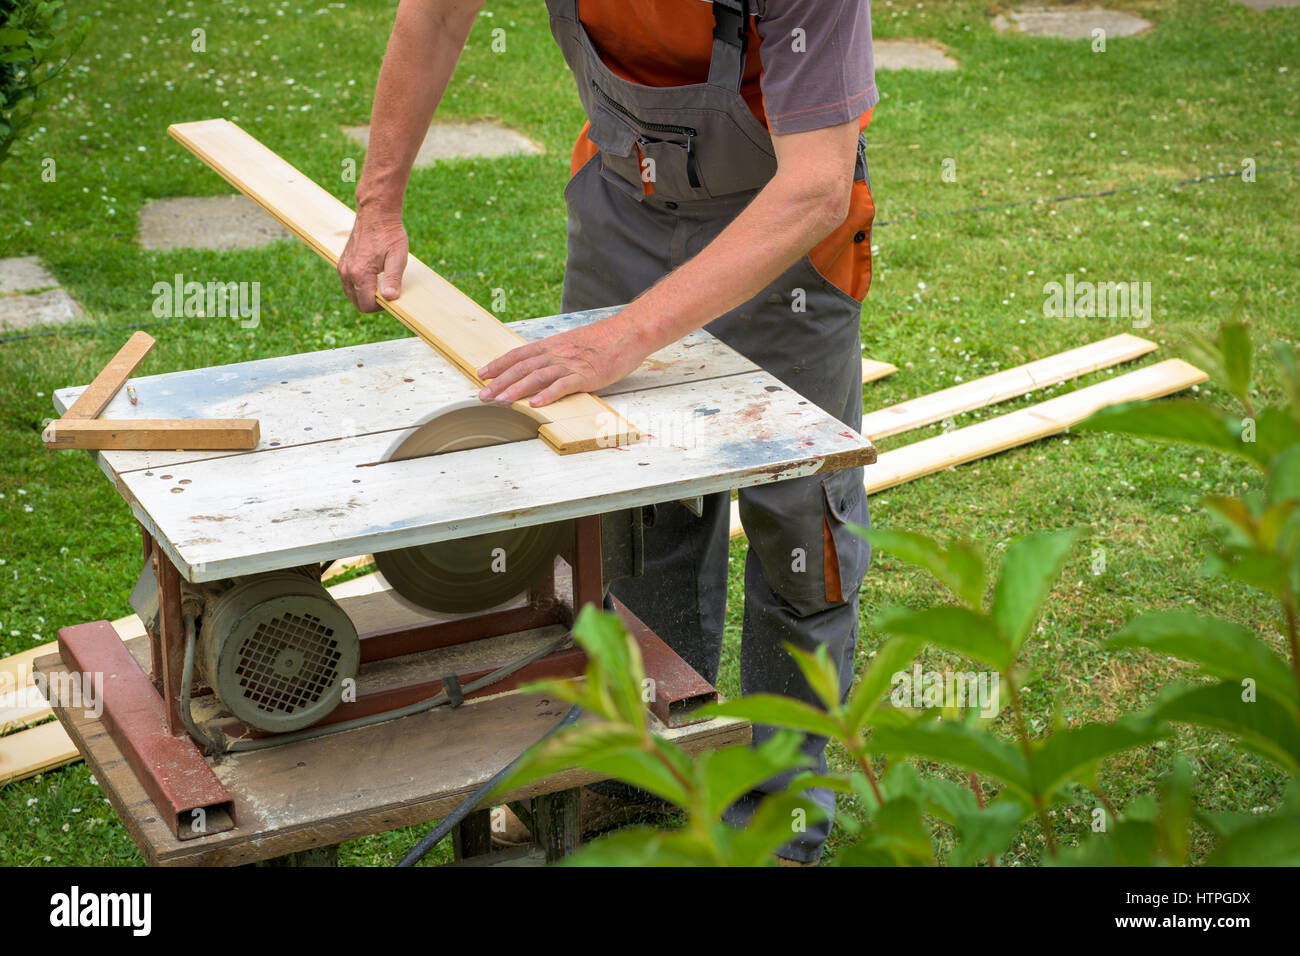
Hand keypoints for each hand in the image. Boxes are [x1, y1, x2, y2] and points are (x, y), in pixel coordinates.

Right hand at [338, 213, 408, 311]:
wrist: (375, 214)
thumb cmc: (389, 235)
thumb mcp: (397, 258)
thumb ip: (393, 279)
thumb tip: (389, 298)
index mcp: (360, 273)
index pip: (366, 305)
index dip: (380, 307)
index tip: (390, 298)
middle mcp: (347, 272)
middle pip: (357, 302)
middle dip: (372, 303)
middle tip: (387, 292)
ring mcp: (343, 267)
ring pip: (351, 294)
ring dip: (364, 295)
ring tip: (380, 284)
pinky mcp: (342, 263)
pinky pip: (348, 283)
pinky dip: (358, 286)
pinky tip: (372, 278)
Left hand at [477, 315, 649, 406]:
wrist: (629, 331)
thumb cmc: (605, 339)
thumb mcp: (574, 342)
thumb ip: (558, 353)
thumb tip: (542, 364)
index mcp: (553, 345)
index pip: (519, 354)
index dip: (499, 364)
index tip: (483, 374)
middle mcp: (557, 353)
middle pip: (522, 367)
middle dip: (500, 381)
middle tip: (483, 395)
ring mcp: (571, 364)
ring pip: (537, 377)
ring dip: (516, 389)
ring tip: (501, 401)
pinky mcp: (587, 375)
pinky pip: (563, 385)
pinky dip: (547, 395)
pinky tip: (535, 403)